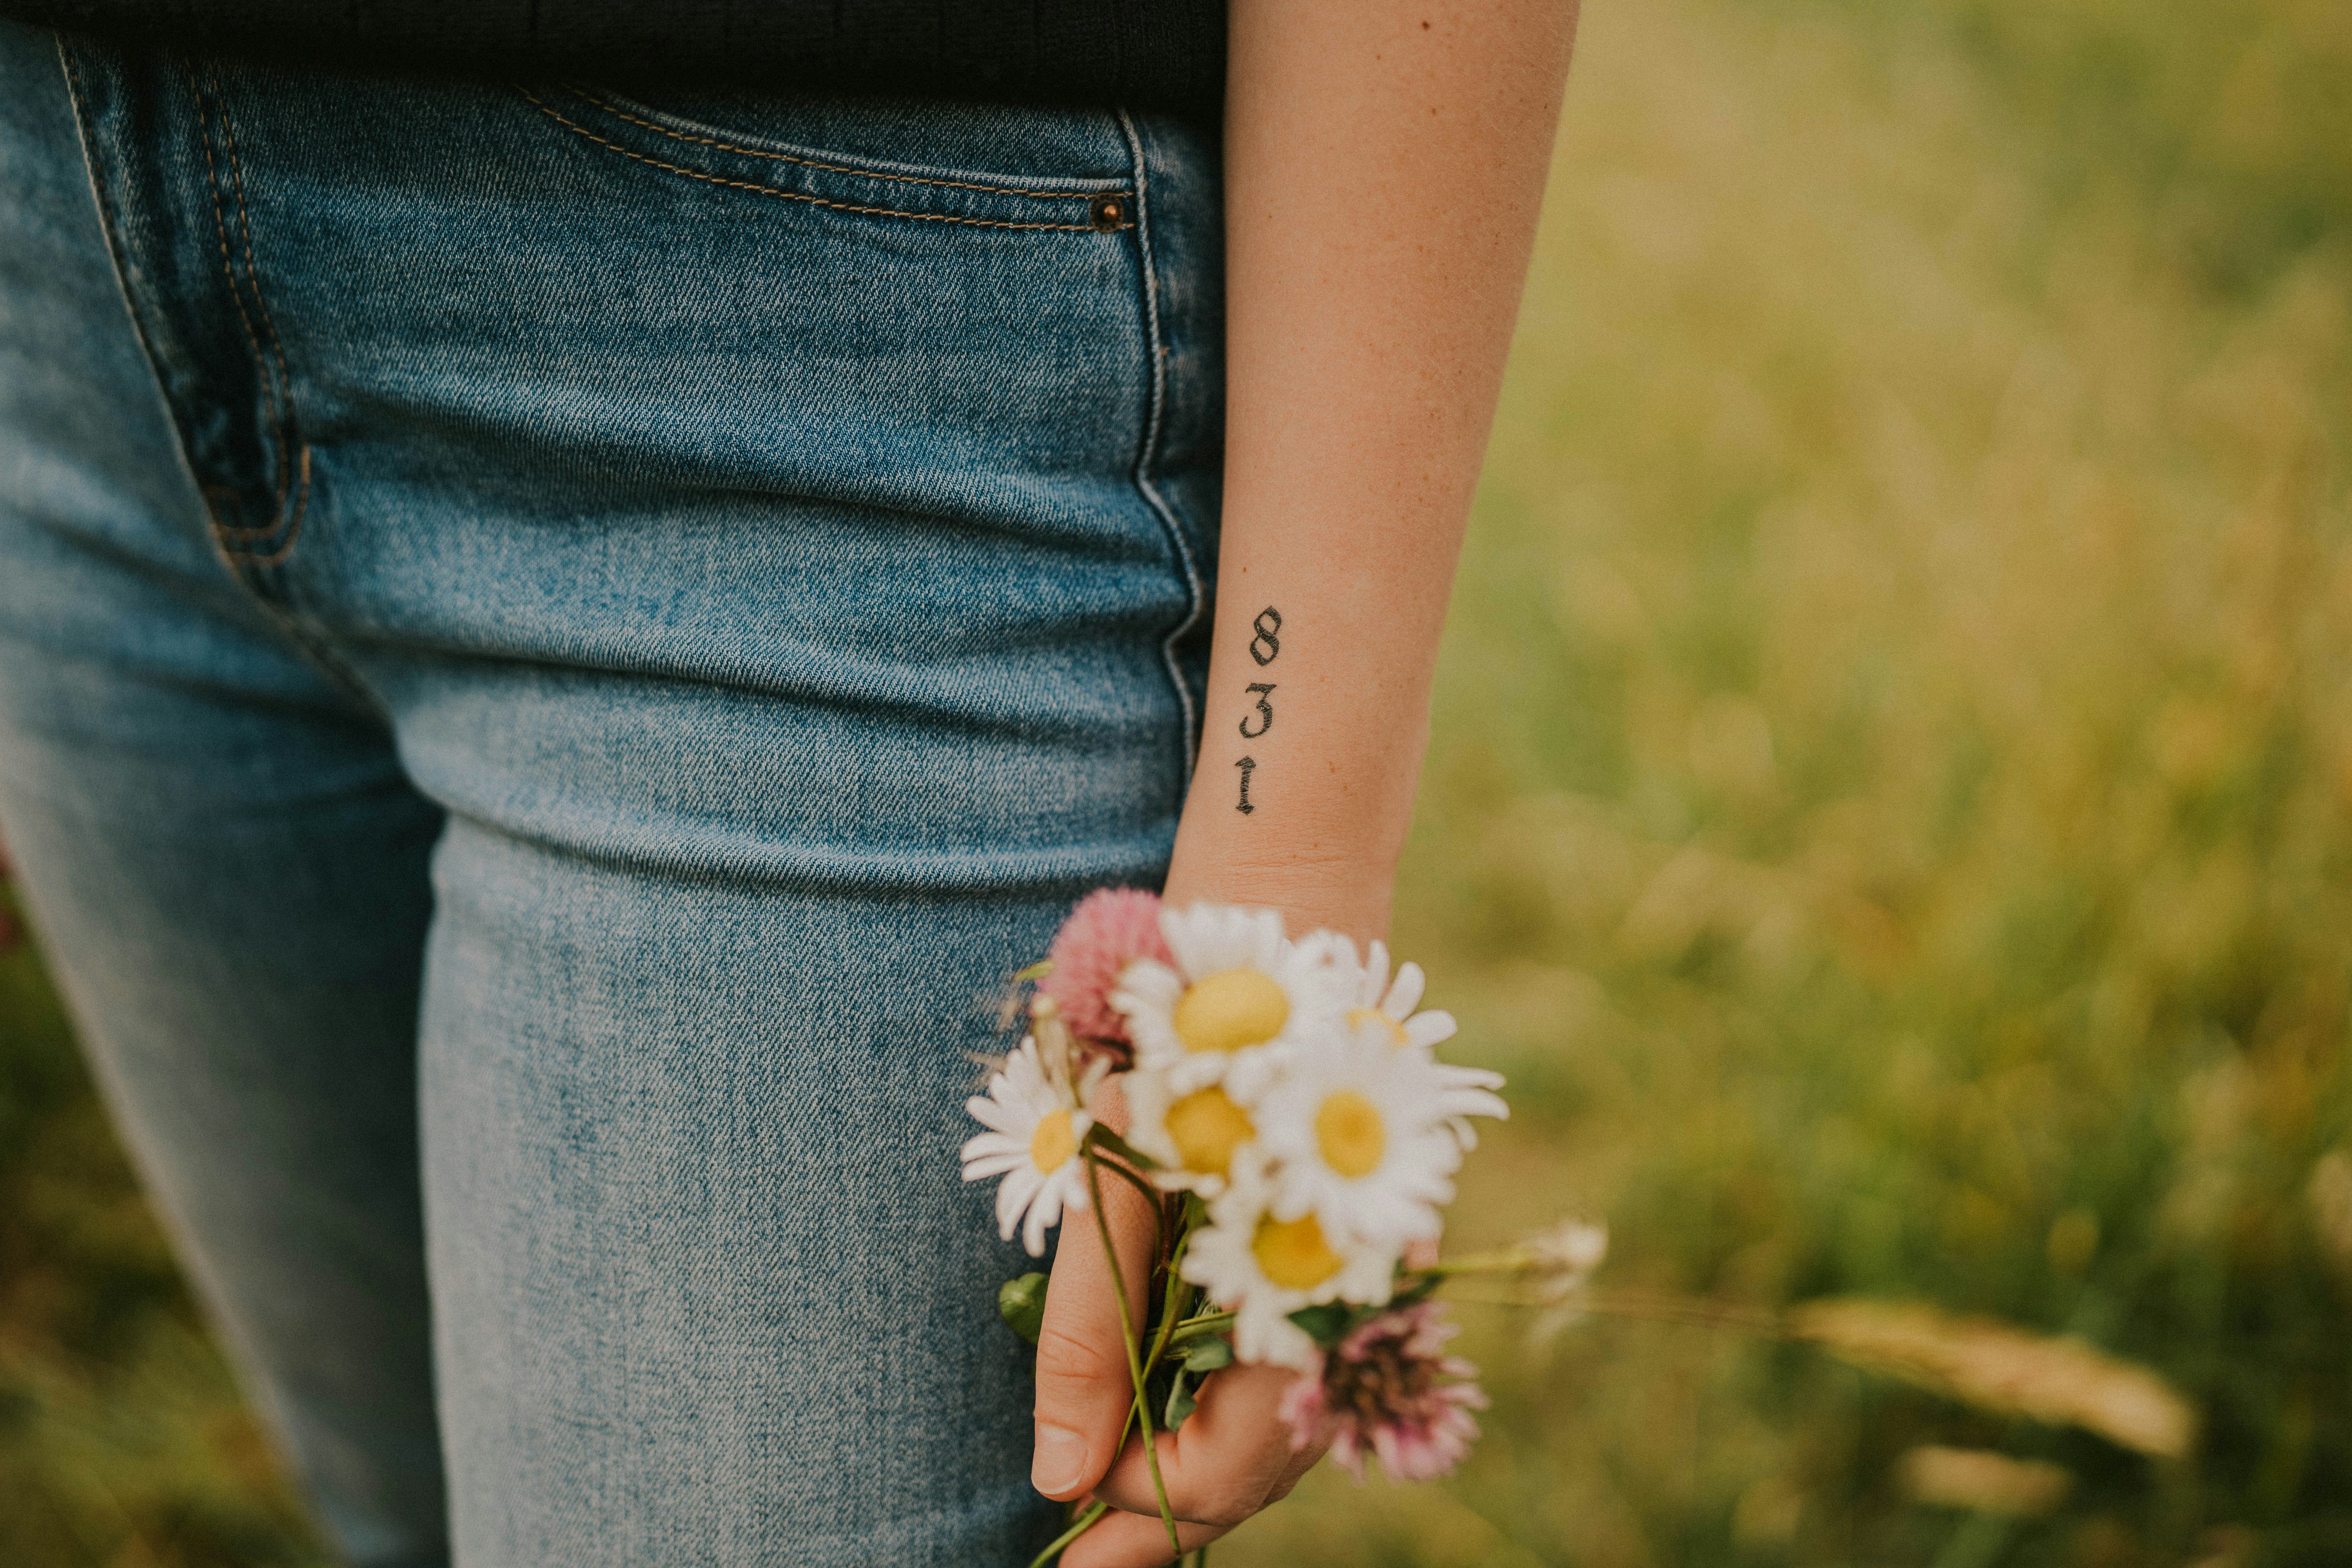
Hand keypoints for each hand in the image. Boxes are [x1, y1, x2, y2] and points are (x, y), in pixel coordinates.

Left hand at [1030, 1078, 1328, 1566]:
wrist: (1272, 925)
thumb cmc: (1183, 1043)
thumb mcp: (1118, 1185)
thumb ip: (1090, 1332)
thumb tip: (1058, 1476)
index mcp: (1309, 1290)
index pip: (1231, 1461)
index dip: (1141, 1509)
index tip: (1059, 1533)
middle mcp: (1360, 1302)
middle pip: (1265, 1458)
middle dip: (1169, 1507)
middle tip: (1079, 1558)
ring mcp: (1362, 1278)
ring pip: (1282, 1416)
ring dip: (1201, 1461)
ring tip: (1111, 1496)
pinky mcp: (1345, 1251)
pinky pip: (1292, 1360)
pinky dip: (1228, 1398)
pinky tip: (1169, 1406)